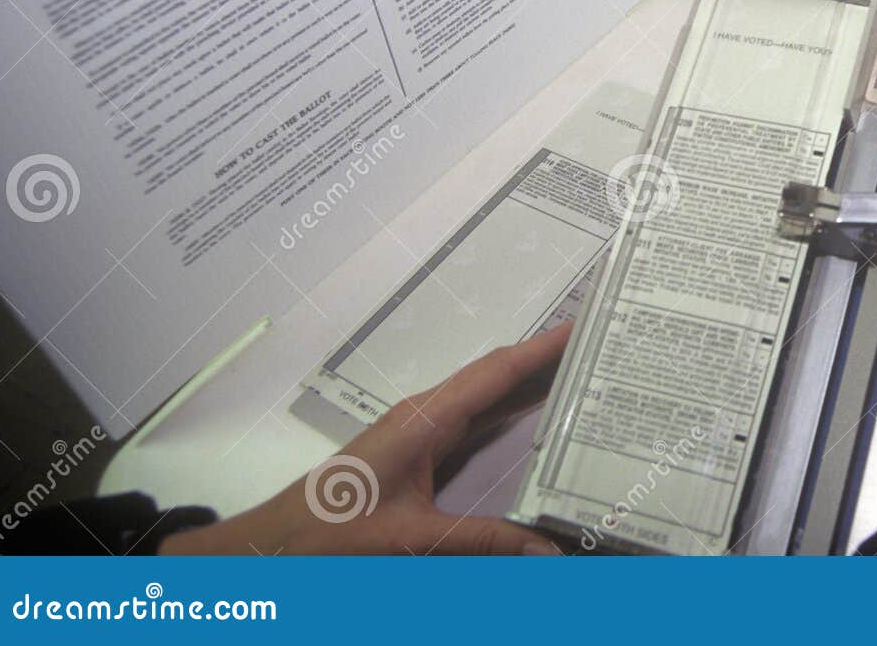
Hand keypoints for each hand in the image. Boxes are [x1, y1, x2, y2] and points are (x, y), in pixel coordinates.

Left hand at [162, 324, 571, 554]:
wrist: (278, 544)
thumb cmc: (332, 535)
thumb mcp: (412, 539)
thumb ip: (482, 542)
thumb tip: (548, 551)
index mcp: (427, 418)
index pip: (497, 373)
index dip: (543, 349)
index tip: (584, 324)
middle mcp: (428, 413)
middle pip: (498, 374)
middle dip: (547, 356)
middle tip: (598, 343)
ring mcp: (423, 428)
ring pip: (489, 393)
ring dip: (532, 379)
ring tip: (581, 369)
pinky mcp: (421, 447)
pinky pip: (477, 415)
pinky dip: (511, 406)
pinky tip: (535, 412)